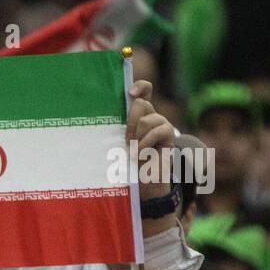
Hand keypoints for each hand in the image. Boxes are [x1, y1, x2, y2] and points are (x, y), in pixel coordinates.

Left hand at [127, 79, 174, 198]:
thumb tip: (100, 116)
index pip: (144, 91)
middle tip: (126, 140)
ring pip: (147, 118)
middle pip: (141, 104)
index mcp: (138, 115)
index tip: (130, 93)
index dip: (140, 87)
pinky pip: (159, 130)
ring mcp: (161, 125)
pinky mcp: (169, 136)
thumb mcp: (116, 144)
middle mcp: (150, 117)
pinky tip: (141, 154)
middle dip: (130, 120)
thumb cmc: (124, 163)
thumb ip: (115, 129)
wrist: (142, 183)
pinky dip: (146, 142)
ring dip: (137, 135)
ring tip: (133, 151)